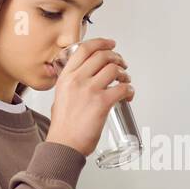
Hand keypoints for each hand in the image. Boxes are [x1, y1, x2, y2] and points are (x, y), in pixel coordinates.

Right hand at [45, 37, 134, 156]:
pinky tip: (128, 95)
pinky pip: (122, 89)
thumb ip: (70, 86)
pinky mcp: (102, 103)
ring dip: (124, 74)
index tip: (110, 44)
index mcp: (66, 77)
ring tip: (125, 81)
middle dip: (116, 58)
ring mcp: (90, 90)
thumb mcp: (59, 98)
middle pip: (102, 56)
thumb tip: (82, 82)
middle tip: (122, 64)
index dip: (101, 43)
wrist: (64, 145)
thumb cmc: (63, 127)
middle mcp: (77, 80)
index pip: (84, 49)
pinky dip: (129, 90)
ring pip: (114, 69)